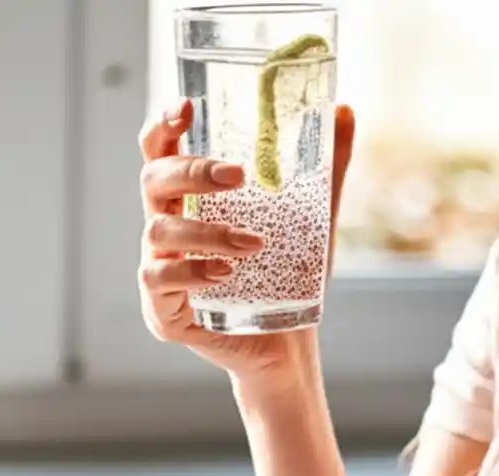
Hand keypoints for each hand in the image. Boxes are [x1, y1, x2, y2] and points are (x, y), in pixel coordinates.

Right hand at [137, 98, 355, 387]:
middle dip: (190, 172)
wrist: (289, 343)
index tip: (186, 108)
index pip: (161, 152)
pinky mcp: (163, 312)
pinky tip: (225, 273)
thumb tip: (346, 110)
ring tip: (253, 243)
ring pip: (157, 233)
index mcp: (190, 202)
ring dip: (207, 232)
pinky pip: (159, 282)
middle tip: (237, 176)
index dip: (164, 127)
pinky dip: (191, 273)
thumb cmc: (289, 275)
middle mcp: (167, 230)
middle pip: (153, 181)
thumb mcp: (314, 216)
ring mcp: (159, 270)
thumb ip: (327, 167)